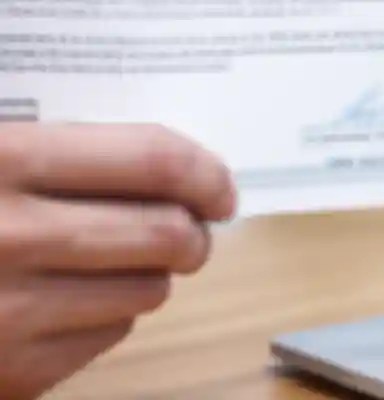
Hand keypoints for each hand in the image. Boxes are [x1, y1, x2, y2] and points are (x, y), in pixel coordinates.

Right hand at [0, 123, 235, 399]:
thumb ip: (52, 151)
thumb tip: (167, 164)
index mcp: (2, 161)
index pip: (152, 161)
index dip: (205, 172)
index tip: (219, 187)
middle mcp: (11, 237)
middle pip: (166, 235)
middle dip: (191, 232)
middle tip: (187, 228)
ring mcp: (7, 315)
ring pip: (144, 293)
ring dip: (147, 276)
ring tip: (114, 261)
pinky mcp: (7, 373)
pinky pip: (102, 341)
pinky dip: (103, 320)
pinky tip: (66, 301)